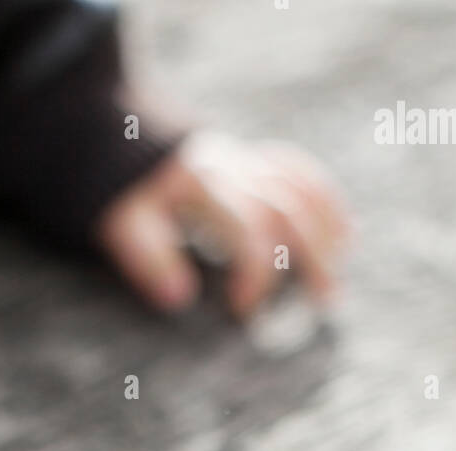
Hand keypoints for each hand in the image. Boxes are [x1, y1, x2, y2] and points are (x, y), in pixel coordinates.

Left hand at [97, 131, 349, 316]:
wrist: (112, 132)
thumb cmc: (117, 191)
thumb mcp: (120, 223)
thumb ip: (148, 256)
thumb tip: (180, 299)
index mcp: (202, 185)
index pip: (248, 227)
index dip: (256, 272)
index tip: (245, 313)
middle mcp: (231, 168)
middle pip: (288, 207)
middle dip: (312, 255)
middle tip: (324, 303)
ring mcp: (245, 161)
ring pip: (303, 188)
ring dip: (328, 232)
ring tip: (337, 279)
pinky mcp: (250, 162)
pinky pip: (299, 172)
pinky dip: (326, 202)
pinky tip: (343, 236)